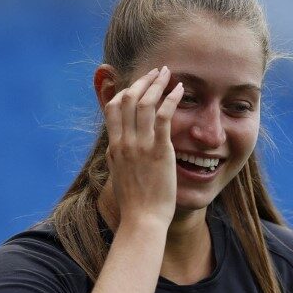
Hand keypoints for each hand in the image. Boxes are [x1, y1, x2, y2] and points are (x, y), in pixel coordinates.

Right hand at [104, 66, 184, 226]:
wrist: (142, 220)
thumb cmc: (135, 205)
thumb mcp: (119, 177)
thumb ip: (118, 158)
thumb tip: (116, 149)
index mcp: (114, 147)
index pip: (112, 109)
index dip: (124, 91)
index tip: (136, 84)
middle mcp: (124, 142)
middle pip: (127, 99)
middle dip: (141, 81)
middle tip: (154, 72)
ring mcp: (140, 145)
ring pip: (144, 102)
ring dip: (156, 83)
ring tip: (167, 73)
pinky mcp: (159, 150)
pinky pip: (164, 115)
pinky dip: (171, 98)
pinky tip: (180, 89)